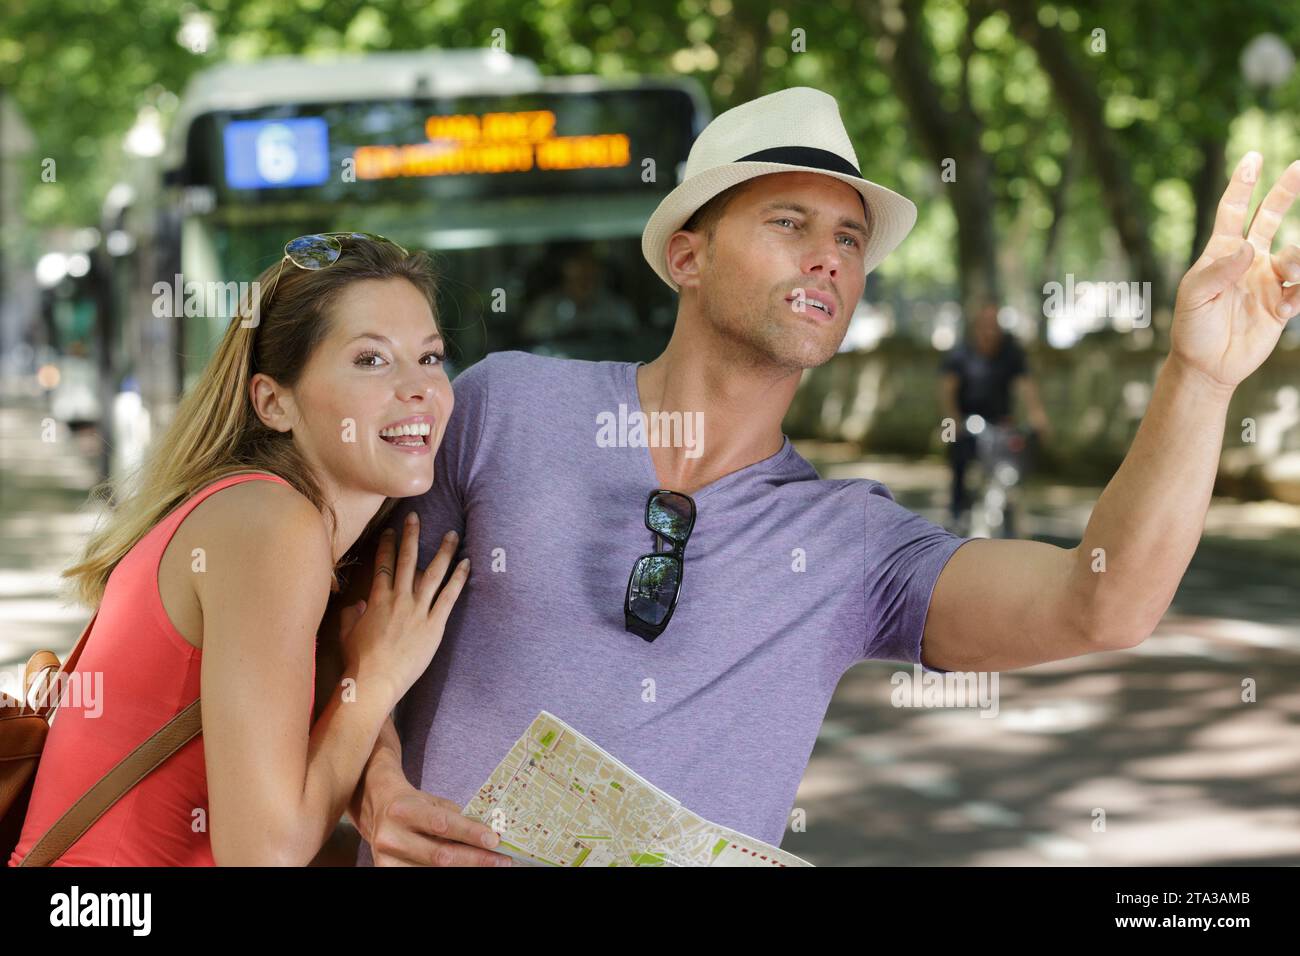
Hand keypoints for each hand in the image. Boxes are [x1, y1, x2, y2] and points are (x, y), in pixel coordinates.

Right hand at [341, 512, 468, 703]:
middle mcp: (399, 599)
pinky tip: (467, 563)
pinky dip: (459, 578)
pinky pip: (449, 596)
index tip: (390, 530)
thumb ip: (351, 617)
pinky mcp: (434, 625)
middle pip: (406, 560)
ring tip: (451, 534)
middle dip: (411, 536)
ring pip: (433, 573)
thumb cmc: (359, 661)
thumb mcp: (348, 635)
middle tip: (414, 516)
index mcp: (377, 600)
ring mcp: (418, 611)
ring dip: (443, 551)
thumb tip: (356, 605)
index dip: (387, 545)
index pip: (383, 565)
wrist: (375, 681)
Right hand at [364, 773, 511, 866]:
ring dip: (466, 869)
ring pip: (433, 871)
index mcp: (403, 810)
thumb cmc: (412, 804)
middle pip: (440, 856)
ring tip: (489, 866)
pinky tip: (467, 869)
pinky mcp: (386, 872)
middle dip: (475, 859)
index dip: (470, 833)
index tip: (495, 839)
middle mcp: (391, 836)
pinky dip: (448, 874)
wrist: (376, 808)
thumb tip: (490, 834)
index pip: (442, 824)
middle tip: (501, 860)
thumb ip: (457, 817)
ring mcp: (386, 858)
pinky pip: (422, 876)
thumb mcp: (433, 802)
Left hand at [1172, 152, 1299, 391]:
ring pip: (1296, 253)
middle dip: (1286, 192)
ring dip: (1298, 258)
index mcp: (1221, 253)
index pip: (1233, 211)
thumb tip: (1249, 248)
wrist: (1206, 365)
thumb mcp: (1195, 297)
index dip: (1243, 185)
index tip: (1252, 157)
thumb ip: (1219, 271)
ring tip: (1289, 271)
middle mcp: (1248, 261)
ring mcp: (1267, 280)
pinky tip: (1285, 306)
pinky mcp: (1283, 304)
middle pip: (1271, 218)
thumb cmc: (1192, 327)